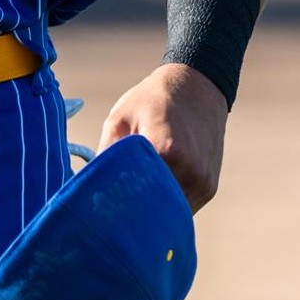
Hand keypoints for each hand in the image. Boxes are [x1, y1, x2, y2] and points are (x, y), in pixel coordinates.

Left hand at [99, 62, 228, 210]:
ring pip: (171, 212)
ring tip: (132, 199)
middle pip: (155, 208)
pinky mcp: (209, 188)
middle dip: (133, 211)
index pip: (137, 193)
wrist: (197, 88)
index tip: (101, 204)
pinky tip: (152, 193)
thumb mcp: (120, 118)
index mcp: (166, 151)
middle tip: (111, 209)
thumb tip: (90, 185)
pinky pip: (183, 207)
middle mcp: (190, 171)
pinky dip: (166, 205)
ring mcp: (203, 182)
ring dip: (152, 210)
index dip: (117, 201)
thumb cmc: (153, 100)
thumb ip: (107, 153)